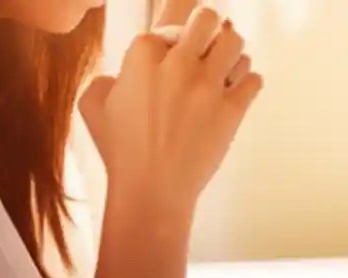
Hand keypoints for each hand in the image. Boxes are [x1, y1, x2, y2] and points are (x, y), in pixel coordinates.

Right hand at [79, 0, 262, 213]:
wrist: (152, 188)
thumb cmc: (120, 150)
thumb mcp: (94, 107)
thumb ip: (105, 79)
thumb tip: (121, 75)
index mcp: (143, 57)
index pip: (168, 24)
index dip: (173, 38)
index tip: (175, 51)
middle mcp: (179, 65)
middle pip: (206, 18)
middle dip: (207, 27)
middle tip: (206, 43)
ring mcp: (208, 87)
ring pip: (235, 42)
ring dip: (231, 51)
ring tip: (224, 67)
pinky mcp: (232, 110)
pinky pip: (253, 79)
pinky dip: (248, 81)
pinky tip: (238, 90)